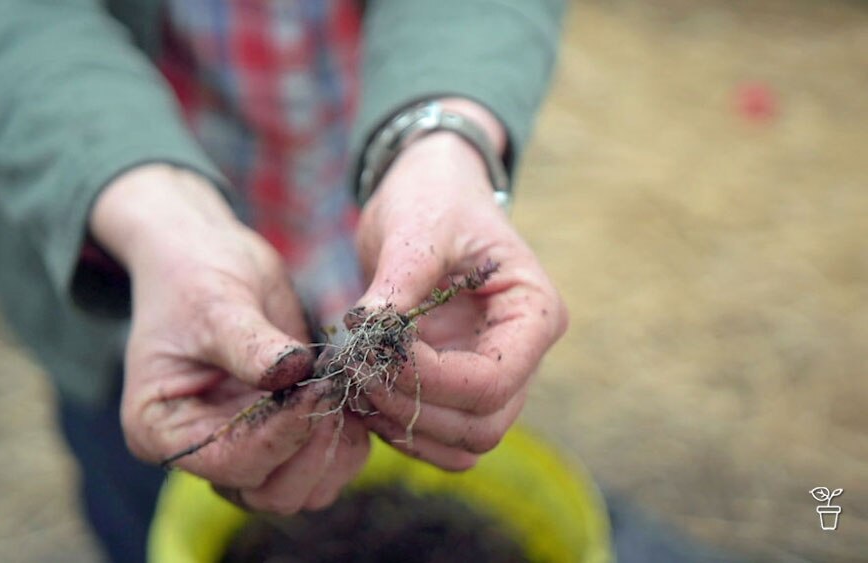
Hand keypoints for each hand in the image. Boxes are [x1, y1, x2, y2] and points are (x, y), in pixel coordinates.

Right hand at [90, 165, 368, 512]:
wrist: (207, 256)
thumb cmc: (196, 275)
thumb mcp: (217, 304)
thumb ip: (251, 344)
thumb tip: (293, 371)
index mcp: (161, 429)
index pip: (229, 460)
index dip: (279, 433)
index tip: (316, 387)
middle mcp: (199, 451)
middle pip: (266, 492)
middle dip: (309, 450)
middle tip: (335, 392)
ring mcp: (240, 447)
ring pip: (297, 490)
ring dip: (331, 453)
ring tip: (345, 397)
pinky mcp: (277, 435)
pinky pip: (318, 468)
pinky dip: (342, 446)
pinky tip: (352, 403)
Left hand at [355, 102, 566, 469]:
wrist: (430, 193)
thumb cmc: (434, 198)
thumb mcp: (417, 229)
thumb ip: (396, 286)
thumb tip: (365, 339)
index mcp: (533, 311)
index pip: (493, 381)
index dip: (429, 379)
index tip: (375, 350)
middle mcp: (522, 353)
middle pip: (481, 425)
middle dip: (412, 408)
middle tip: (357, 371)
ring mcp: (491, 372)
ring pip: (462, 442)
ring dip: (404, 426)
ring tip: (357, 382)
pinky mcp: (457, 383)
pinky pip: (439, 435)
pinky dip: (401, 428)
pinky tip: (364, 392)